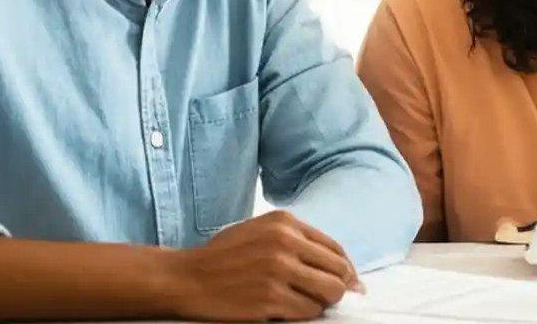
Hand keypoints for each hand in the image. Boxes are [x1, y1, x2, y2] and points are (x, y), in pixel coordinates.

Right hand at [166, 210, 362, 321]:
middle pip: (338, 271)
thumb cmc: (222, 258)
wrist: (186, 279)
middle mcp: (285, 242)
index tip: (350, 283)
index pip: (334, 248)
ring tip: (305, 304)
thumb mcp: (259, 233)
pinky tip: (286, 310)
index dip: (346, 269)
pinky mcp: (271, 298)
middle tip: (333, 300)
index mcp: (284, 222)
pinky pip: (307, 312)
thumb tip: (336, 267)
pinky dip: (302, 315)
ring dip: (322, 304)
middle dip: (340, 289)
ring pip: (329, 293)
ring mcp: (279, 270)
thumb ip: (295, 242)